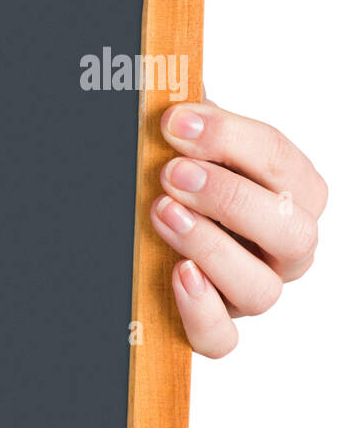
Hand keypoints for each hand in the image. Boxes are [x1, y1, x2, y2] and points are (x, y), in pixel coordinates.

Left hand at [152, 95, 325, 357]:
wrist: (136, 223)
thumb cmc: (168, 178)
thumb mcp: (176, 142)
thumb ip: (183, 118)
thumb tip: (165, 87)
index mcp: (290, 192)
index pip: (282, 162)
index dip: (231, 138)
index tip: (174, 120)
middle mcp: (284, 248)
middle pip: (290, 231)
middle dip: (230, 197)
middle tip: (171, 173)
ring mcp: (253, 291)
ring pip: (261, 289)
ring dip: (211, 248)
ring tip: (161, 213)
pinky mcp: (216, 329)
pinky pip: (223, 339)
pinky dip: (201, 310)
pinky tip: (175, 274)